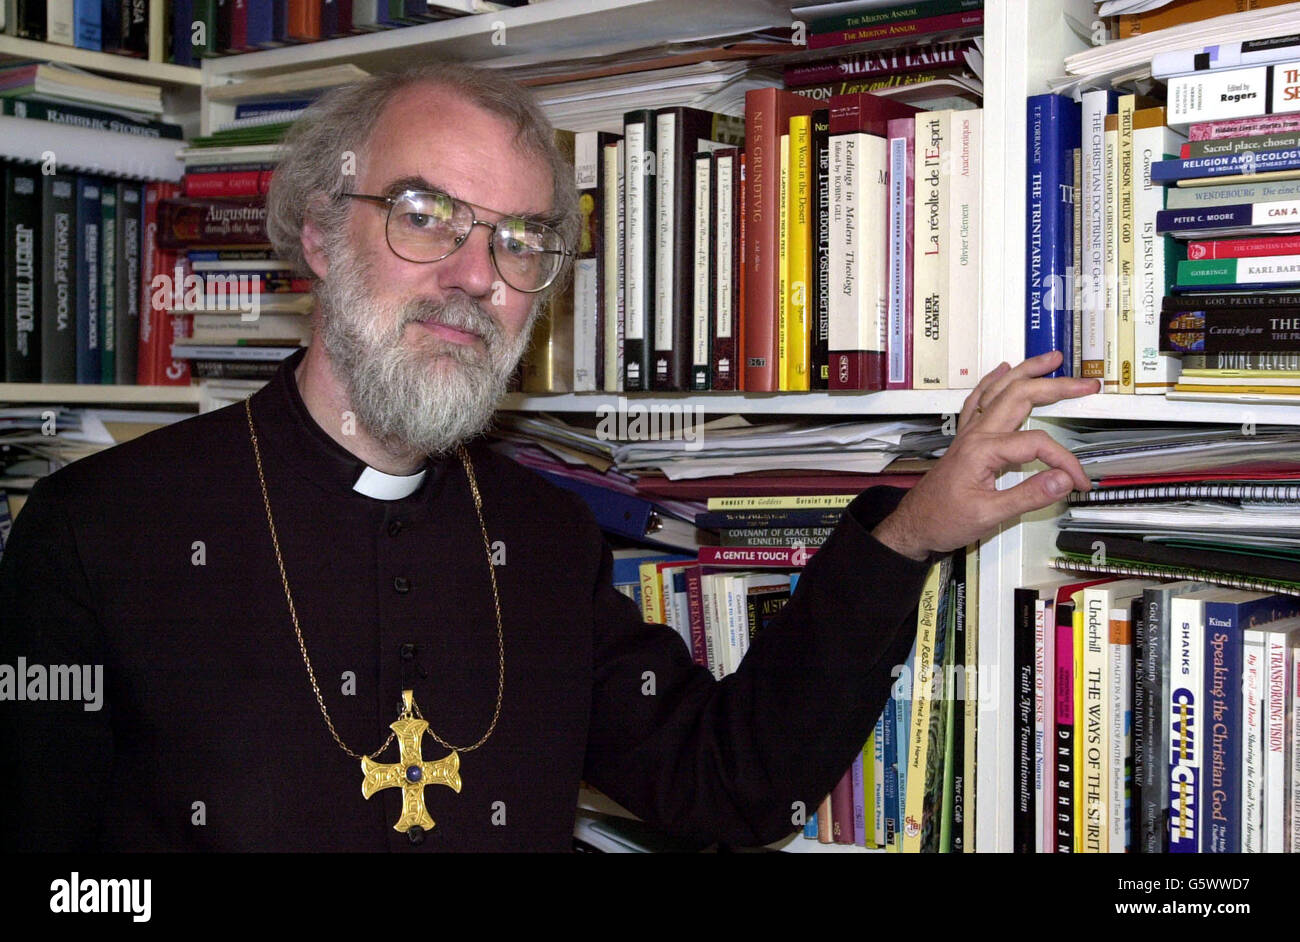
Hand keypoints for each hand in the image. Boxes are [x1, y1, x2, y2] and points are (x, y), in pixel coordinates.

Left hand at [871, 351, 1099, 560]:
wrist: (914, 525)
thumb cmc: (943, 520)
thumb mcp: (989, 515)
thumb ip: (1029, 496)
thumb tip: (1063, 480)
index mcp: (983, 449)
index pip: (1037, 443)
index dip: (1063, 461)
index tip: (1078, 480)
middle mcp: (975, 434)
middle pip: (1019, 396)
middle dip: (1055, 386)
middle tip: (1084, 385)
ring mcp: (969, 433)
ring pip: (999, 390)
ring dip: (1026, 371)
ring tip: (1050, 360)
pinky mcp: (965, 438)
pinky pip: (978, 400)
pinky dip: (992, 382)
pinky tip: (1002, 370)